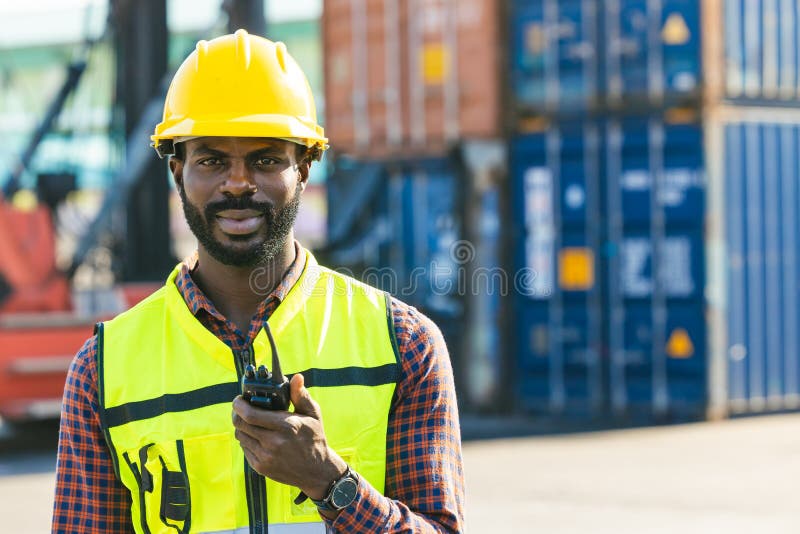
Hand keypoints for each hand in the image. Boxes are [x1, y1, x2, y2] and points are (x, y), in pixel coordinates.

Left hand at [232, 373, 347, 500]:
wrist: (316, 471)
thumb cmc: (314, 438)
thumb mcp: (312, 414)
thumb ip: (301, 395)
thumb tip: (297, 377)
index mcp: (286, 426)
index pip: (250, 415)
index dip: (239, 405)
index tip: (239, 399)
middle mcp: (274, 442)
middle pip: (240, 425)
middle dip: (236, 413)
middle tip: (240, 408)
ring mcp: (266, 457)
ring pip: (240, 436)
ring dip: (241, 427)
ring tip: (249, 421)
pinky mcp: (261, 467)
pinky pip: (245, 449)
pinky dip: (247, 440)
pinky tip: (256, 436)